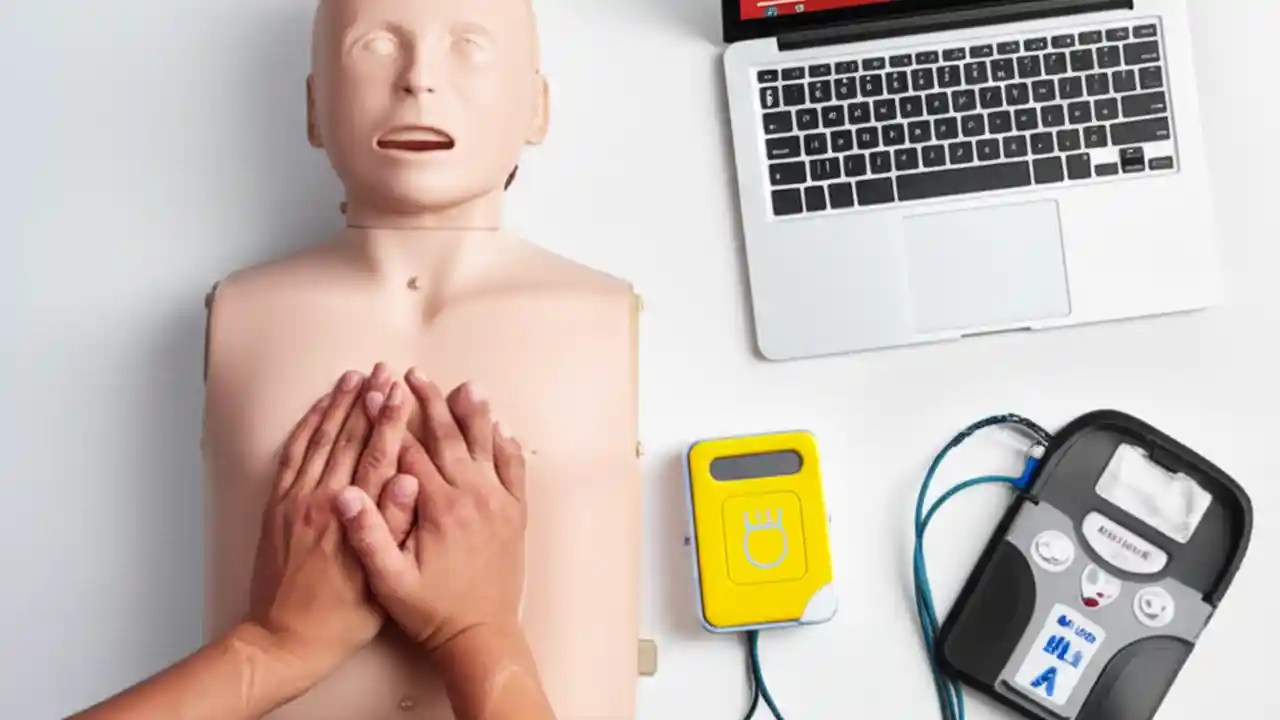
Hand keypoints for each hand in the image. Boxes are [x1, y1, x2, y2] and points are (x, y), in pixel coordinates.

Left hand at [247, 365, 418, 678]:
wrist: (285, 639)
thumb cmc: (342, 616)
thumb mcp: (381, 576)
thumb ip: (394, 525)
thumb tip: (411, 480)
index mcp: (353, 517)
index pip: (378, 455)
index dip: (392, 418)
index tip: (403, 390)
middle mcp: (323, 500)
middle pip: (349, 438)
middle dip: (368, 401)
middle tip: (383, 371)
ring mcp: (296, 501)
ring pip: (320, 440)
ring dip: (337, 406)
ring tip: (354, 378)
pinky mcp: (278, 507)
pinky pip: (292, 457)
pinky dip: (305, 429)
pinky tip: (318, 411)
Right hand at [334, 369, 527, 653]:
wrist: (482, 636)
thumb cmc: (431, 611)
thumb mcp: (389, 581)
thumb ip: (368, 535)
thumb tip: (343, 494)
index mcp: (438, 508)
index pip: (408, 452)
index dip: (387, 421)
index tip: (371, 394)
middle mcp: (473, 496)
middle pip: (447, 437)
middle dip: (427, 403)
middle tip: (411, 375)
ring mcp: (499, 502)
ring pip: (485, 444)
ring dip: (471, 413)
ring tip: (462, 386)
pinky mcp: (516, 513)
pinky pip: (514, 468)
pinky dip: (505, 444)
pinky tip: (498, 427)